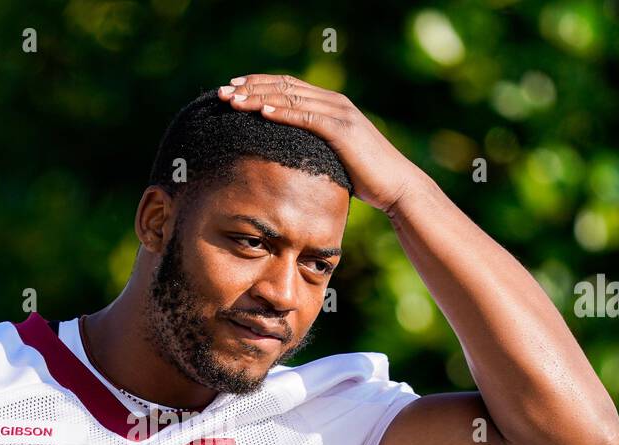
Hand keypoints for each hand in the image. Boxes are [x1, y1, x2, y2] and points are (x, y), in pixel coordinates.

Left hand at [217, 74, 420, 215]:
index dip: (258, 84)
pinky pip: (307, 117)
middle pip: (284, 86)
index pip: (287, 86)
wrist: (395, 185)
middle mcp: (334, 102)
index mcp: (329, 105)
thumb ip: (311, 148)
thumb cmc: (363, 177)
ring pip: (292, 98)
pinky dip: (284, 113)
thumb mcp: (330, 157)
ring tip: (233, 100)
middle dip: (251, 87)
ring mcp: (340, 113)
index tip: (232, 89)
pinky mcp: (343, 130)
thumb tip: (285, 160)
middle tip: (223, 91)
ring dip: (259, 97)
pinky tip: (262, 112)